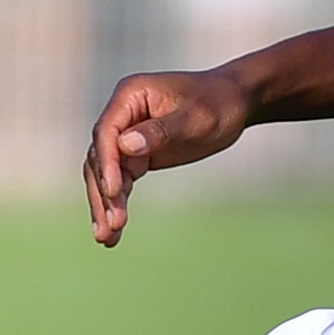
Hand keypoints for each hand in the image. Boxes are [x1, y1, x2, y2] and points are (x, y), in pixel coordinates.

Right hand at [82, 68, 252, 245]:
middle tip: (110, 227)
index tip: (115, 192)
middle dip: (103, 194)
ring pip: (105, 174)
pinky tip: (115, 231)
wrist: (234, 103)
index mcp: (130, 95)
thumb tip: (125, 145)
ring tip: (107, 239)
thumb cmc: (218, 102)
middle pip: (99, 157)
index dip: (107, 164)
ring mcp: (126, 135)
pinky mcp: (136, 155)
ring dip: (105, 205)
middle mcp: (122, 114)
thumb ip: (162, 131)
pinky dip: (117, 204)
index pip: (106, 132)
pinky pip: (120, 182)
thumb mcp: (197, 117)